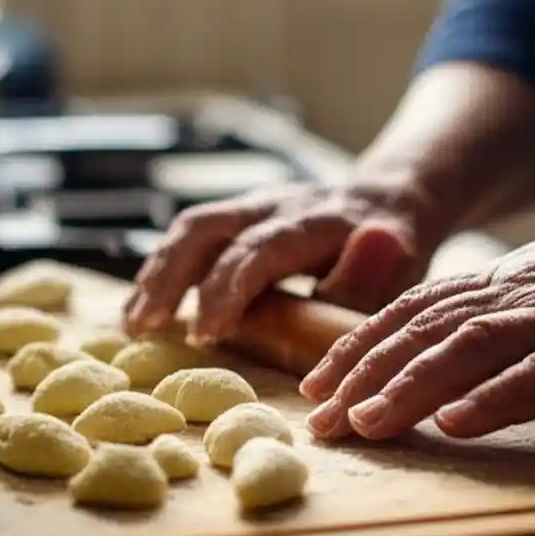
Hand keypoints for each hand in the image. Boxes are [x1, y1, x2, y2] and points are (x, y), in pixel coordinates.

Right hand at [123, 173, 451, 342]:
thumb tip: (377, 247)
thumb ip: (373, 275)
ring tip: (133, 323)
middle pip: (209, 227)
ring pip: (192, 226)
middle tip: (144, 327)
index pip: (262, 248)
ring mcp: (254, 203)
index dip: (229, 288)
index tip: (207, 334)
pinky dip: (163, 268)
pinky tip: (144, 307)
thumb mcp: (401, 271)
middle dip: (171, 276)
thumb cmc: (395, 255)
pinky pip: (192, 234)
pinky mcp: (239, 214)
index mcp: (320, 220)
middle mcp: (280, 203)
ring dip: (157, 273)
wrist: (390, 201)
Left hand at [300, 221, 534, 439]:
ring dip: (411, 387)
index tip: (315, 384)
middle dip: (364, 373)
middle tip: (318, 418)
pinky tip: (457, 422)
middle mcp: (522, 290)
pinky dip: (497, 398)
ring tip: (365, 423)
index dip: (357, 345)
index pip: (412, 310)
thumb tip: (451, 370)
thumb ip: (505, 326)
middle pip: (425, 329)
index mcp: (505, 279)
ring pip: (470, 347)